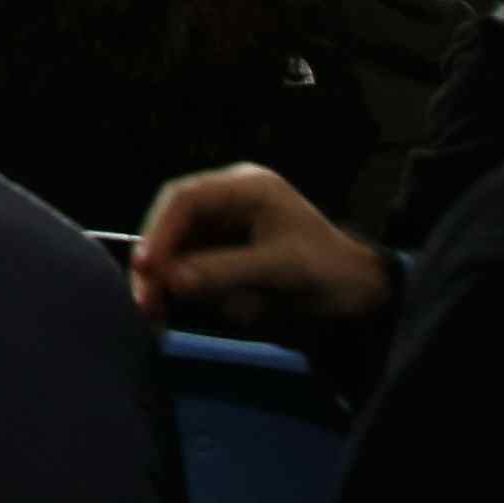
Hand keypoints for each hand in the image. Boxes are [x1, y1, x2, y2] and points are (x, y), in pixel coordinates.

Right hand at [131, 163, 390, 341]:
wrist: (359, 295)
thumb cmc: (329, 270)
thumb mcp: (282, 268)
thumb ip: (226, 270)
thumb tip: (170, 280)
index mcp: (245, 187)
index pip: (186, 199)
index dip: (160, 231)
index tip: (146, 268)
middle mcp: (226, 201)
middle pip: (172, 222)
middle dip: (157, 261)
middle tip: (145, 300)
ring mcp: (221, 227)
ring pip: (174, 249)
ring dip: (164, 281)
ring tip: (157, 315)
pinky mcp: (219, 254)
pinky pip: (187, 269)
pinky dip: (180, 292)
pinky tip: (174, 315)